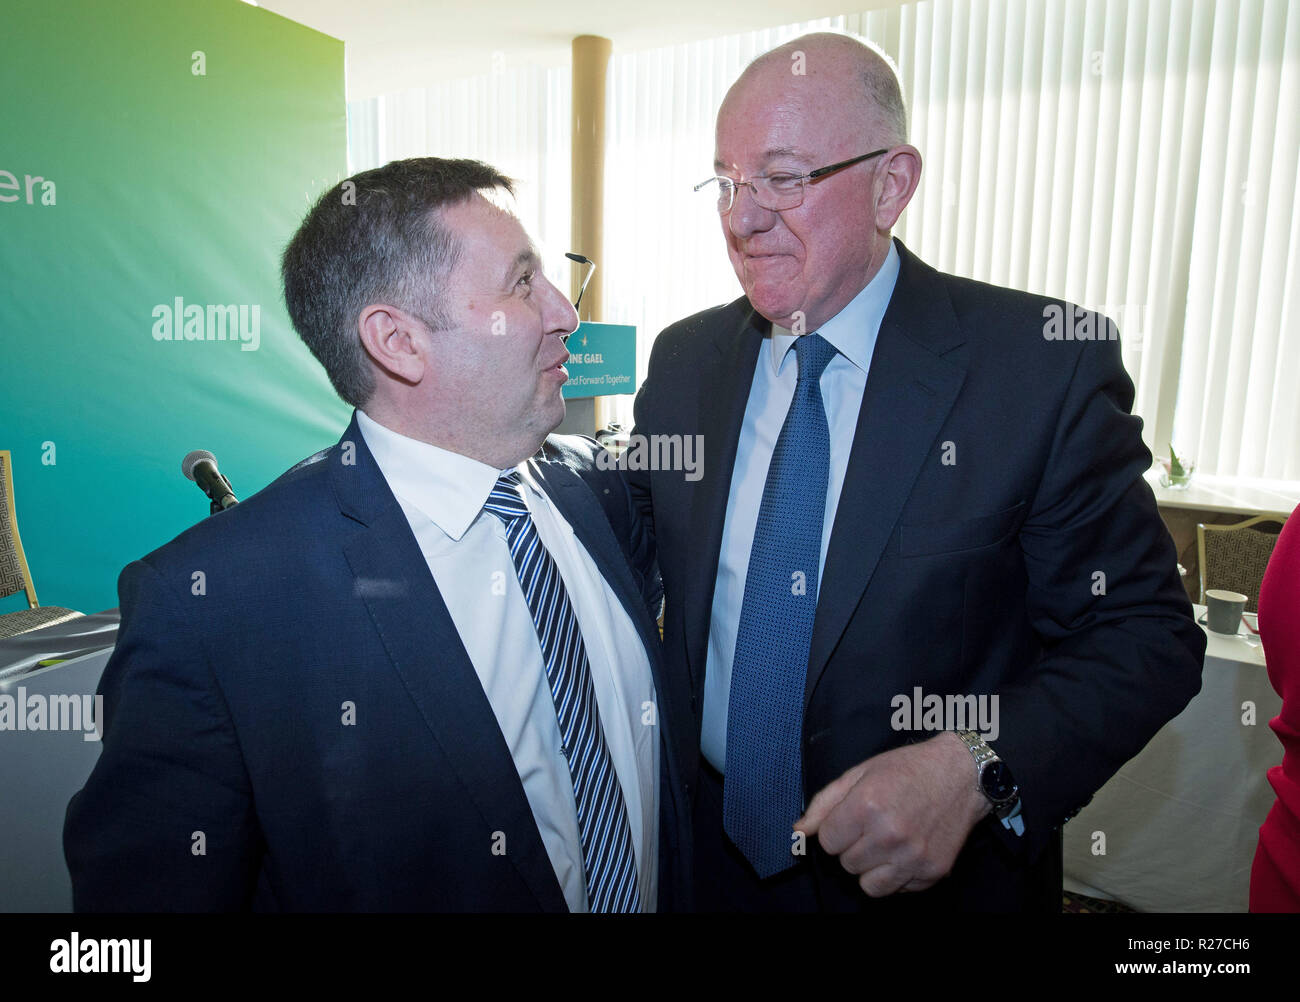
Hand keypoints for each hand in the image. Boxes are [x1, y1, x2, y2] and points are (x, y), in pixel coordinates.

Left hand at [794, 731, 989, 895]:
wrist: (960, 774)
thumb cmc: (907, 769)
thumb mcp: (859, 773)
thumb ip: (825, 803)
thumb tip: (799, 831)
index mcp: (866, 807)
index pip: (827, 841)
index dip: (836, 829)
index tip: (852, 818)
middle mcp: (889, 835)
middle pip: (847, 863)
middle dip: (854, 846)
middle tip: (873, 826)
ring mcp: (913, 857)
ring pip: (869, 886)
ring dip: (872, 867)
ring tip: (885, 843)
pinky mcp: (932, 871)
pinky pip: (898, 890)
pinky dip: (898, 875)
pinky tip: (906, 850)